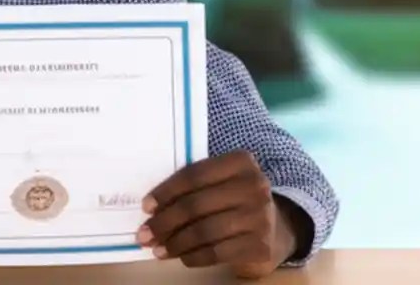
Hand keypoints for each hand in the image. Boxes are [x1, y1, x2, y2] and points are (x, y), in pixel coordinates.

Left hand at [136, 151, 298, 279]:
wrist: (275, 229)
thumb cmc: (234, 201)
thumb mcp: (220, 183)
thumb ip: (193, 187)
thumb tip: (152, 210)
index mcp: (241, 161)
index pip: (194, 174)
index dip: (166, 191)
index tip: (146, 207)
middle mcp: (255, 185)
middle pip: (196, 204)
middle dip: (165, 222)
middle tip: (144, 234)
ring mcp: (260, 216)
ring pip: (204, 231)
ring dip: (175, 243)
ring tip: (158, 249)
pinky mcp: (260, 244)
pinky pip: (216, 252)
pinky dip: (193, 256)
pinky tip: (182, 257)